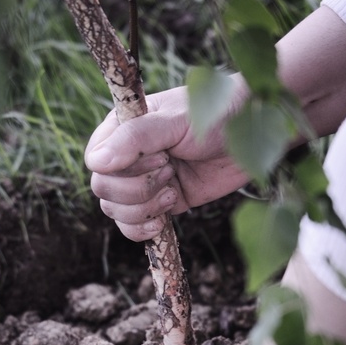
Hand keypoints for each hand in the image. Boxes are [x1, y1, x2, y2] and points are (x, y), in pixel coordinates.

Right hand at [86, 82, 251, 241]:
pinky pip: (131, 227)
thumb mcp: (174, 121)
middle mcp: (127, 157)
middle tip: (170, 170)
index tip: (159, 157)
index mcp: (122, 129)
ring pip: (115, 211)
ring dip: (143, 208)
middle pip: (103, 189)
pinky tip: (162, 220)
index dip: (121, 169)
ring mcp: (141, 182)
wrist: (251, 138)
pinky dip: (142, 229)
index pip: (95, 161)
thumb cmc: (214, 115)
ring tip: (173, 191)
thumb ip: (135, 138)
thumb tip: (97, 163)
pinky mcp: (157, 204)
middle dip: (136, 189)